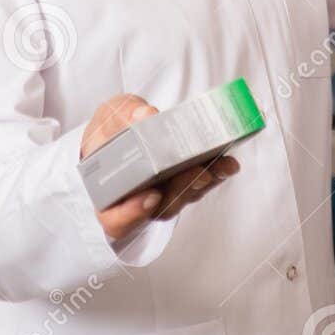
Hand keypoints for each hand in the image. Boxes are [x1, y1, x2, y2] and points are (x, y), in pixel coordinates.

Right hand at [80, 93, 239, 242]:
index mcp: (107, 193)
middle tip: (198, 173)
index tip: (150, 196)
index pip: (115, 219)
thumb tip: (146, 115)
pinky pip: (198, 186)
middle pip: (157, 210)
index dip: (131, 215)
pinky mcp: (183, 185)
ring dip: (203, 183)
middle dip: (181, 191)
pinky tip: (228, 163)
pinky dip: (214, 174)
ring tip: (220, 165)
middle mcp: (135, 202)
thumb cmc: (111, 130)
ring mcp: (162, 196)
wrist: (123, 128)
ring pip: (182, 199)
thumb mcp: (108, 117)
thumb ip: (123, 116)